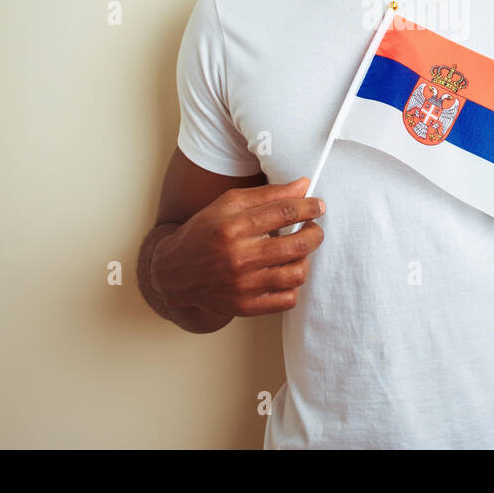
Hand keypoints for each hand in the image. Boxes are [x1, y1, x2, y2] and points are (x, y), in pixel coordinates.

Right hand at [151, 176, 324, 316]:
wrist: (175, 273)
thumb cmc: (204, 233)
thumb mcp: (229, 204)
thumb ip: (268, 194)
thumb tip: (304, 185)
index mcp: (232, 227)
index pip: (284, 212)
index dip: (309, 207)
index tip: (318, 206)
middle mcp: (238, 257)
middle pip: (296, 245)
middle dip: (314, 233)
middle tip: (312, 229)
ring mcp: (242, 286)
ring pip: (296, 274)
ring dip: (305, 260)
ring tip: (297, 252)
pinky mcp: (245, 307)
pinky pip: (287, 300)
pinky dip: (293, 286)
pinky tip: (284, 273)